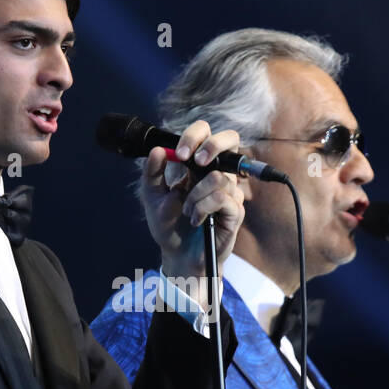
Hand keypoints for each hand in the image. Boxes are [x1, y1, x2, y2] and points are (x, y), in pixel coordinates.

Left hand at [140, 120, 245, 285]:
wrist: (178, 255)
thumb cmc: (168, 225)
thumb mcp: (152, 197)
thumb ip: (152, 173)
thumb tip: (157, 150)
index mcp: (197, 165)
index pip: (205, 133)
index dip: (195, 135)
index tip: (180, 154)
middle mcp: (216, 173)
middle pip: (231, 139)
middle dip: (213, 145)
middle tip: (195, 162)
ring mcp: (229, 191)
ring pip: (218, 177)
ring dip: (195, 195)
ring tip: (188, 211)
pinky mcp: (235, 210)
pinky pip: (222, 198)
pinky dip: (203, 208)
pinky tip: (196, 219)